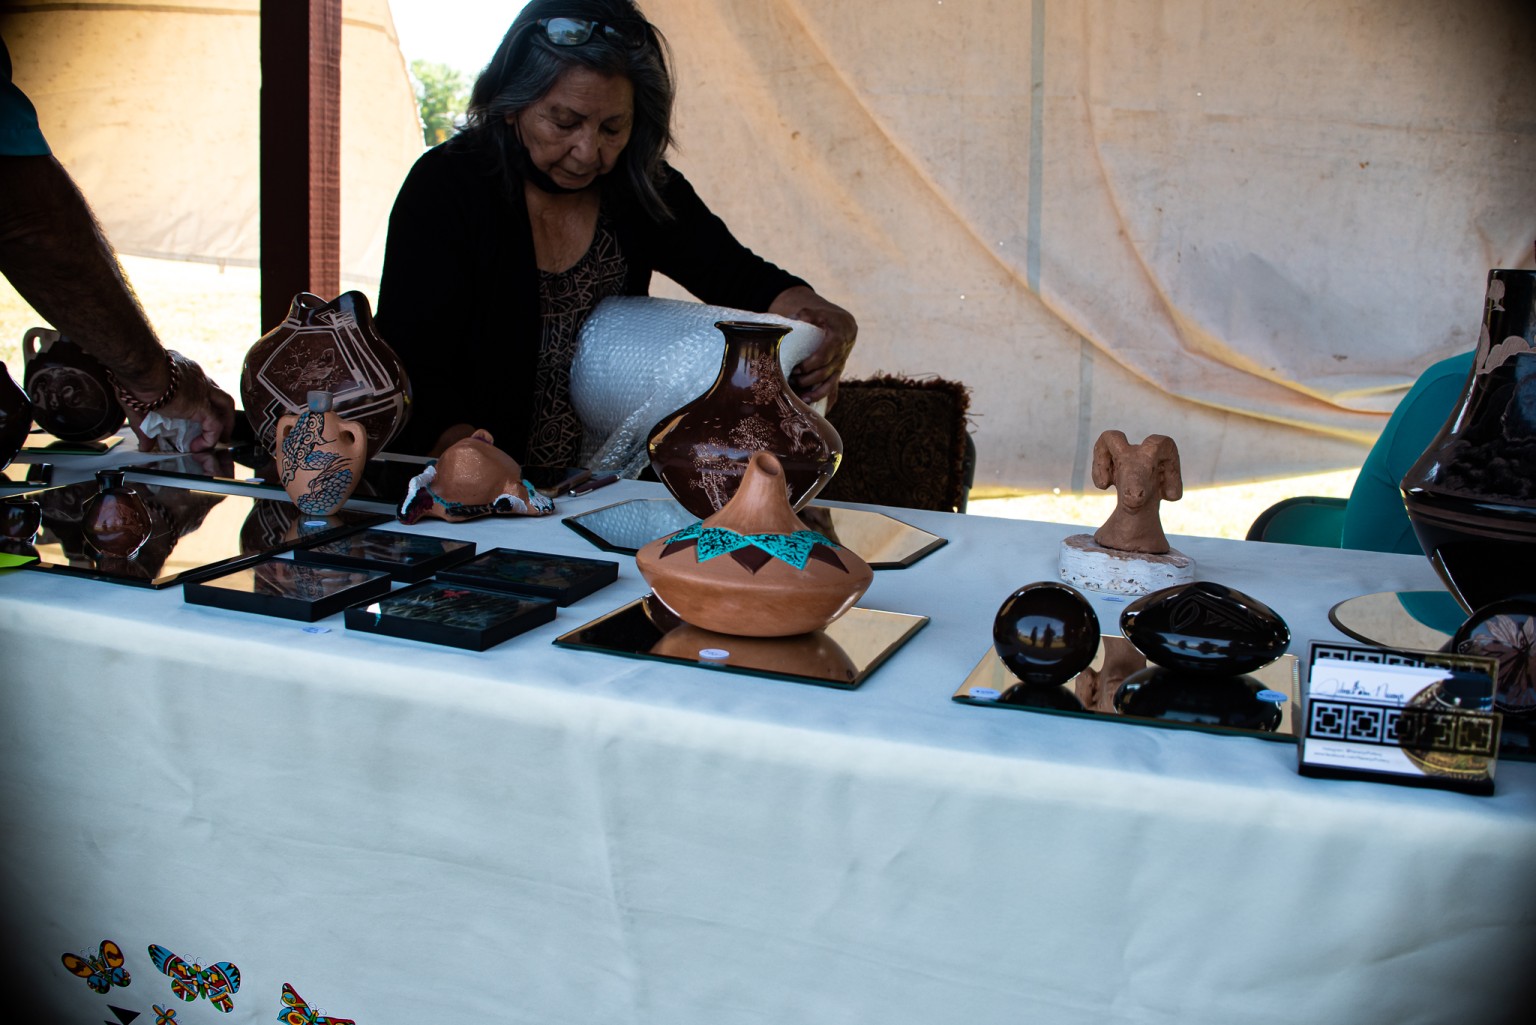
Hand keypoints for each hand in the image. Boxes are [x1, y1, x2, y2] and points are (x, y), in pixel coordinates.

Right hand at [120, 351, 236, 452]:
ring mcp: (202, 389)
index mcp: (182, 372)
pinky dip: (209, 438)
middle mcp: (197, 378)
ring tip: (219, 440)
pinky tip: (197, 447)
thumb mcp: (138, 403)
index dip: (201, 400)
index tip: (196, 416)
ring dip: (225, 423)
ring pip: (225, 405)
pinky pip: (214, 424)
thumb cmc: (133, 377)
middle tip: (221, 429)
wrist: (140, 367)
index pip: (200, 385)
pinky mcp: (201, 404)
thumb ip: (143, 426)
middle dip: (223, 412)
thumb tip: (144, 445)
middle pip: (219, 393)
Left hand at [768, 285, 857, 406]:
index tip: (796, 368)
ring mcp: (840, 365)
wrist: (844, 325)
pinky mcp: (837, 372)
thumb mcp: (817, 312)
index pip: (824, 356)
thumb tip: (791, 320)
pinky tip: (807, 401)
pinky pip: (831, 388)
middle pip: (825, 372)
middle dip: (807, 379)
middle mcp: (841, 355)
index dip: (810, 365)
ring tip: (799, 396)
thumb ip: (806, 314)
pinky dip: (820, 396)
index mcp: (837, 339)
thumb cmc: (826, 318)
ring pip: (829, 383)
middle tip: (791, 379)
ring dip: (814, 391)